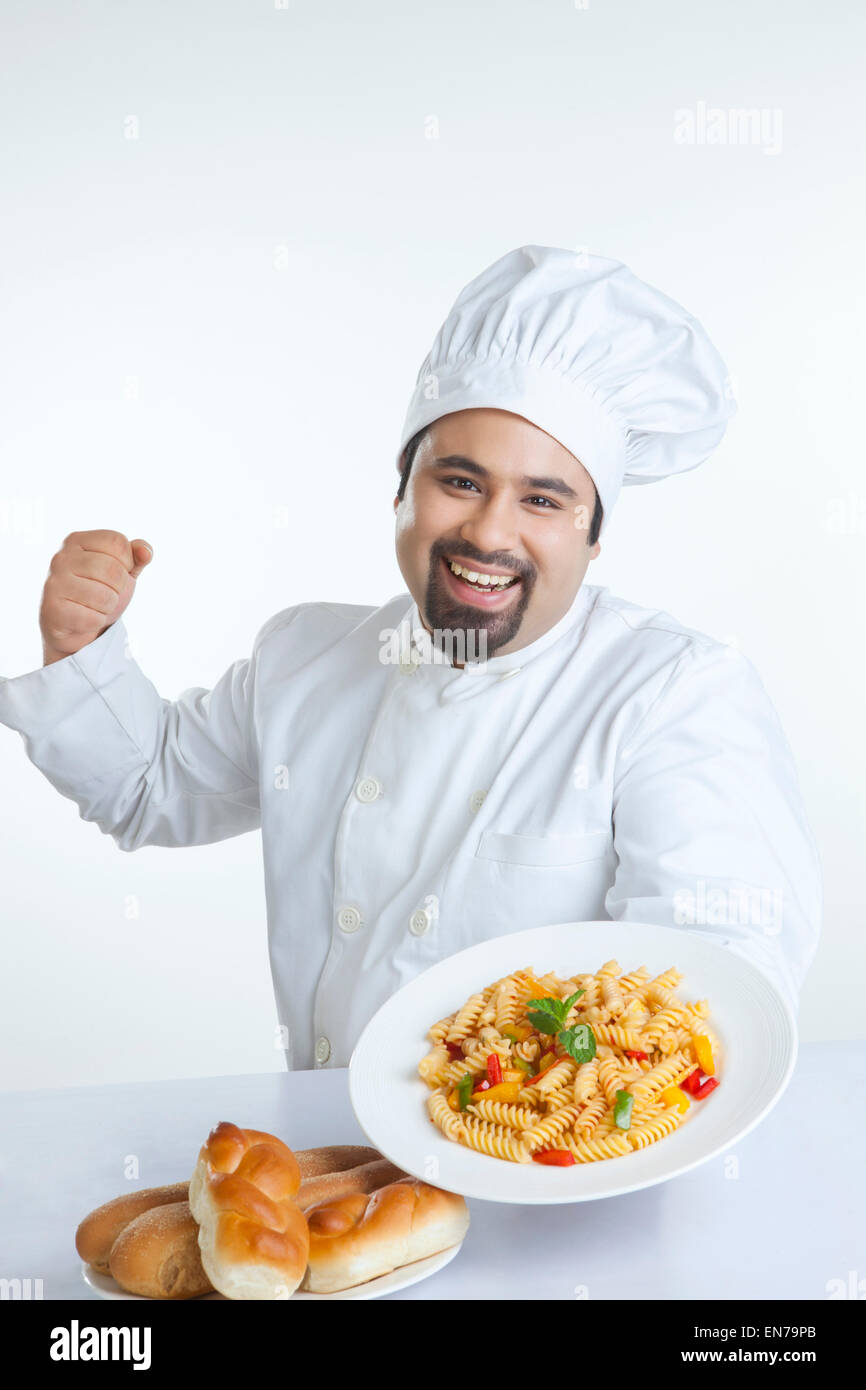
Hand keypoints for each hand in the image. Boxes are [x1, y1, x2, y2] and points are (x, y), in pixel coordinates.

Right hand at [39, 530, 153, 665]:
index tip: (116, 573)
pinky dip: (96, 622)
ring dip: (108, 607)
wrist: (75, 626)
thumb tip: (146, 552)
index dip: (127, 562)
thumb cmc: (100, 591)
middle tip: (108, 593)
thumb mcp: (122, 570)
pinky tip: (84, 618)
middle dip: (120, 587)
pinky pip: (93, 618)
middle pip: (113, 570)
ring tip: (95, 606)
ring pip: (104, 596)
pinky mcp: (52, 609)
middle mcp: (61, 558)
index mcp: (77, 540)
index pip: (117, 542)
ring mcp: (54, 583)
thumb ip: (136, 556)